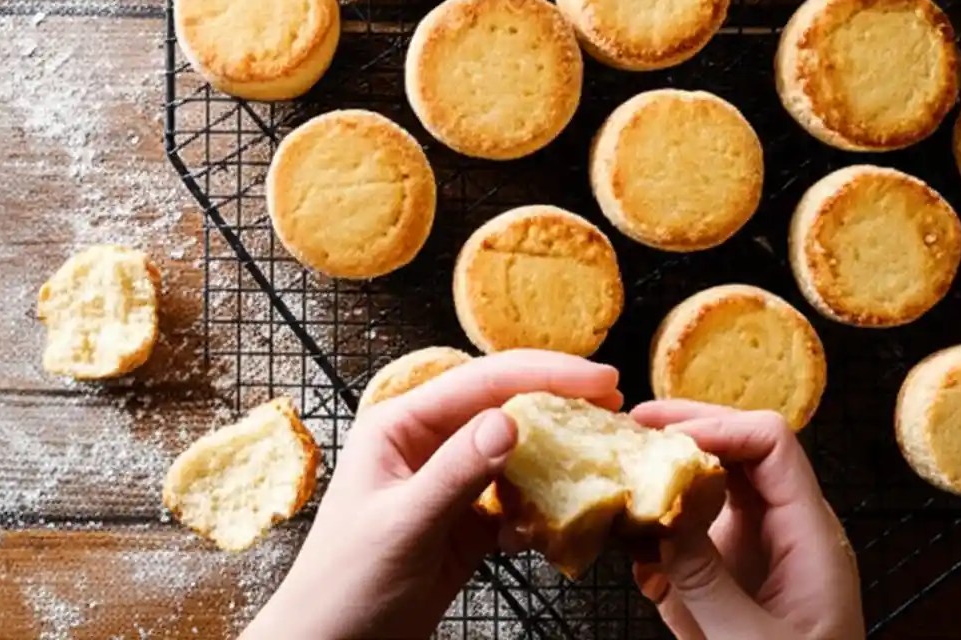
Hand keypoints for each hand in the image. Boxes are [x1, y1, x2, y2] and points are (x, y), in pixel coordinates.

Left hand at [242, 350, 621, 639]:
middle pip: (505, 409)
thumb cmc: (344, 587)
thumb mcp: (404, 525)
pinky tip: (553, 526)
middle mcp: (426, 445)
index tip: (602, 381)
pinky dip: (539, 511)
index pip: (480, 381)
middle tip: (616, 414)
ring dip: (556, 462)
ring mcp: (448, 485)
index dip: (545, 374)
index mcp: (400, 425)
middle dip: (559, 409)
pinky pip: (515, 503)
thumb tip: (510, 420)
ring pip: (516, 456)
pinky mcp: (465, 525)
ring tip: (599, 464)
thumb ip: (457, 473)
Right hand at [630, 401, 863, 639]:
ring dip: (667, 472)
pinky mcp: (730, 575)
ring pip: (714, 484)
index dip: (720, 427)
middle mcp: (786, 531)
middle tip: (628, 426)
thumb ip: (705, 580)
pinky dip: (659, 524)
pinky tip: (628, 534)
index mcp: (811, 537)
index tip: (665, 435)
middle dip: (686, 432)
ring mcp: (758, 550)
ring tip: (619, 465)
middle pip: (740, 451)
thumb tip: (663, 515)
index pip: (773, 447)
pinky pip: (694, 529)